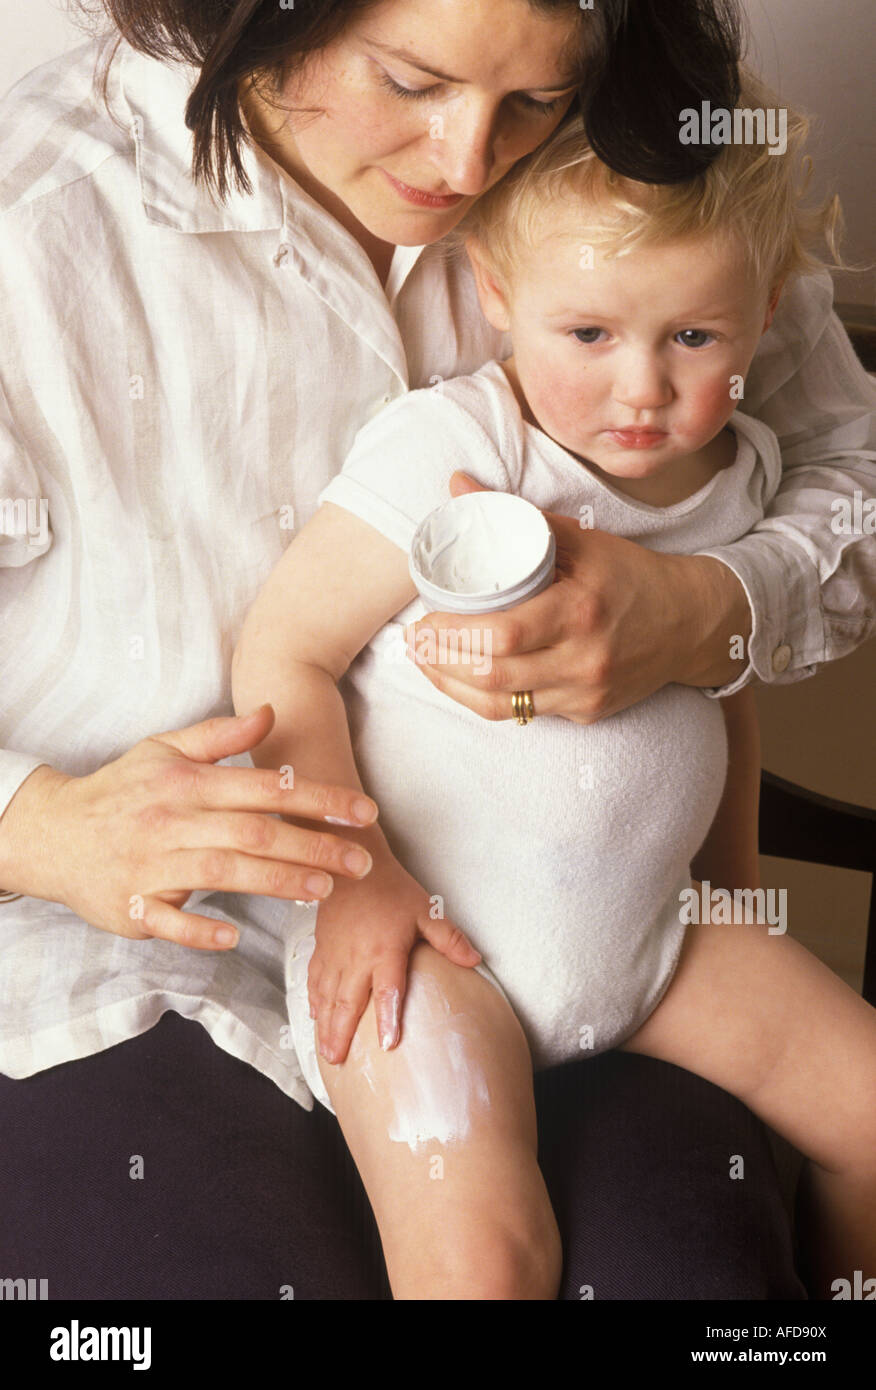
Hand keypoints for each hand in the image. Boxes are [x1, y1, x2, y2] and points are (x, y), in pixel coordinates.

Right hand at [0, 704, 378, 950]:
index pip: (264, 788)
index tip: (363, 811)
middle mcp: (173, 821)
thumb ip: (220, 736)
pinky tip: (235, 934)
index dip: (318, 799)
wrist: (52, 833)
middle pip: (255, 832)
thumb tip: (270, 712)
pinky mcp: (133, 906)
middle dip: (314, 845)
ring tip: (325, 890)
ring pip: (224, 872)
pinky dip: (200, 928)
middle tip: (362, 860)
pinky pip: (169, 920)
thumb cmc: (121, 790)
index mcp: (186, 783)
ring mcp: (152, 866)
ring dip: (278, 881)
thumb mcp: (164, 750)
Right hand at [307, 850, 480, 1065]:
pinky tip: (315, 1016)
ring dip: (325, 1025)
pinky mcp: (321, 948)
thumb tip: (475, 960)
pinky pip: (314, 980)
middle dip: (341, 1034)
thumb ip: (449, 938)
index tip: (387, 1044)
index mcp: (385, 949)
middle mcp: (355, 957)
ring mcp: (334, 954)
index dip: (387, 1018)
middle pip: (347, 1002)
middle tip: (339, 1060)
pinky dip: (314, 1001)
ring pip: (326, 996)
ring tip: (326, 1051)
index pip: (388, 991)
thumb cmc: (391, 888)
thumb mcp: (426, 910)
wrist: (354, 863)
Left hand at [403, 472, 751, 723]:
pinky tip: (462, 679)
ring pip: (502, 707)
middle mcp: (584, 659)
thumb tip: (457, 484)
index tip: (424, 618)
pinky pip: (523, 713)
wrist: (689, 622)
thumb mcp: (580, 538)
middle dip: (440, 662)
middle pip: (493, 677)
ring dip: (453, 686)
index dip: (452, 633)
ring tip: (426, 662)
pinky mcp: (586, 713)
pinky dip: (484, 698)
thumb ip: (516, 515)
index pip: (503, 634)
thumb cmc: (629, 575)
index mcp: (581, 612)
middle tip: (413, 642)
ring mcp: (585, 693)